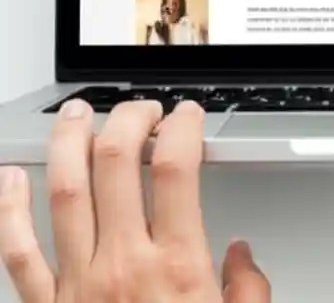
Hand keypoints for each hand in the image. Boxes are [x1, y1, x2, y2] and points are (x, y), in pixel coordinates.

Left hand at [0, 100, 270, 301]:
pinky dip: (8, 209)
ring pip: (64, 193)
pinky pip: (16, 250)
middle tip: (138, 109)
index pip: (176, 170)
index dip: (182, 128)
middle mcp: (123, 267)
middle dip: (128, 121)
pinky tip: (10, 180)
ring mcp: (77, 285)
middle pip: (117, 166)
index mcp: (178, 268)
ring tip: (76, 114)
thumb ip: (249, 289)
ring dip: (69, 143)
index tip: (186, 116)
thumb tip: (244, 255)